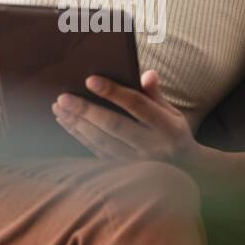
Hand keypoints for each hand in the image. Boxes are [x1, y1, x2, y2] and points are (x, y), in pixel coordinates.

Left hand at [52, 69, 199, 165]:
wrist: (185, 172)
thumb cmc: (174, 133)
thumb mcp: (173, 112)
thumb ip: (156, 94)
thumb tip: (146, 73)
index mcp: (167, 127)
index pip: (137, 105)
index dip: (114, 92)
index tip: (90, 80)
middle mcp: (152, 146)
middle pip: (114, 125)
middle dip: (86, 110)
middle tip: (63, 97)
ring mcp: (137, 162)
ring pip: (102, 141)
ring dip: (77, 124)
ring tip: (59, 107)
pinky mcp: (124, 171)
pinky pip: (97, 153)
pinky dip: (79, 137)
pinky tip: (67, 123)